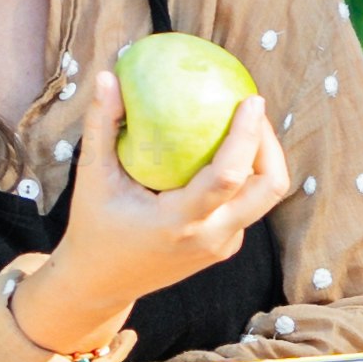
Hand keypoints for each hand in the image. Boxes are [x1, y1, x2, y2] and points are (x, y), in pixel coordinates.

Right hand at [15, 56, 290, 360]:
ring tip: (243, 123)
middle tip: (252, 108)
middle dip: (270, 144)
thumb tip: (109, 76)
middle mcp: (211, 237)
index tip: (251, 99)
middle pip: (269, 188)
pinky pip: (246, 207)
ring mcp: (222, 246)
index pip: (230, 176)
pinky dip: (245, 176)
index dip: (248, 136)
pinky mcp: (223, 247)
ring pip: (264, 199)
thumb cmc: (93, 228)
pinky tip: (225, 149)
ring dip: (262, 159)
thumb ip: (101, 127)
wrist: (100, 285)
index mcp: (182, 222)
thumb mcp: (92, 178)